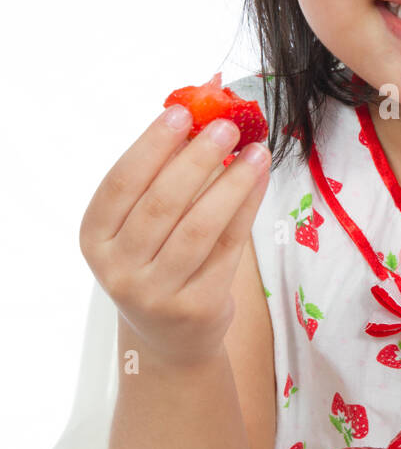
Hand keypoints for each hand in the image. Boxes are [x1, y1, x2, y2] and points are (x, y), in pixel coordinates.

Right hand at [79, 103, 270, 364]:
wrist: (169, 336)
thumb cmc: (155, 261)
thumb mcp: (141, 224)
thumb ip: (161, 174)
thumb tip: (200, 116)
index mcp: (94, 237)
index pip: (120, 183)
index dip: (152, 145)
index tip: (182, 113)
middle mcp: (117, 268)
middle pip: (162, 204)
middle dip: (198, 158)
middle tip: (227, 126)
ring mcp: (155, 293)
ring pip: (199, 228)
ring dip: (231, 183)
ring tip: (256, 150)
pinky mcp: (196, 307)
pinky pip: (227, 248)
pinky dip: (246, 209)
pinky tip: (259, 179)